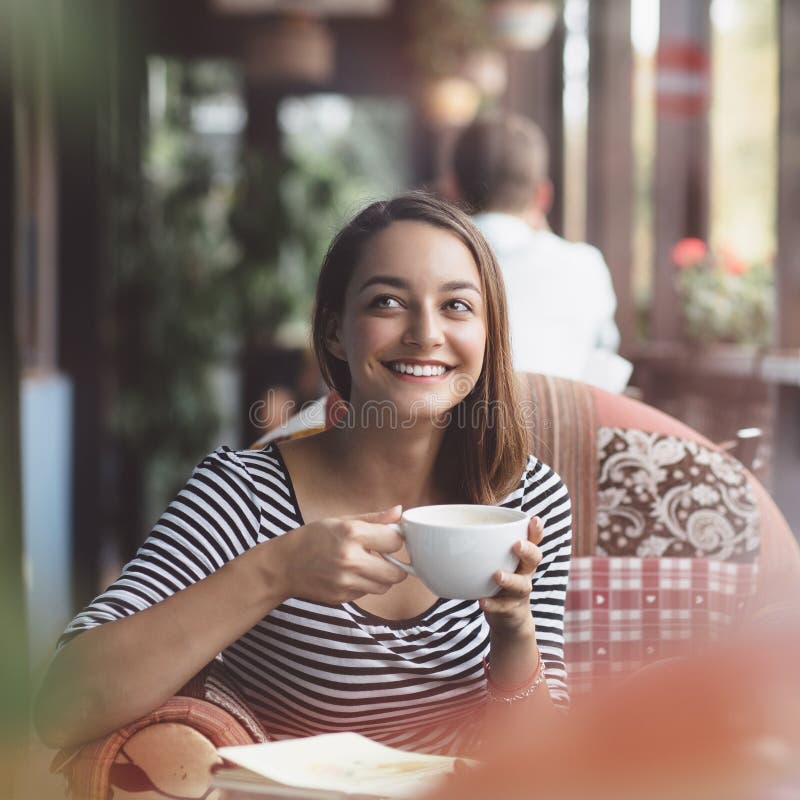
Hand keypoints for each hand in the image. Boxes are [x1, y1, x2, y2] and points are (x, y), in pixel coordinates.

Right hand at [273, 506, 407, 603]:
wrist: (284, 564)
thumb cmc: (313, 538)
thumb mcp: (342, 520)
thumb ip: (374, 518)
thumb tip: (399, 512)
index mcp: (352, 533)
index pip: (395, 541)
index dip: (394, 539)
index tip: (388, 539)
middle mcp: (351, 559)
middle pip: (396, 573)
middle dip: (394, 565)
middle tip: (383, 556)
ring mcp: (346, 581)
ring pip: (384, 587)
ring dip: (381, 577)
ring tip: (365, 565)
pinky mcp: (342, 597)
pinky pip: (367, 593)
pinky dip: (364, 585)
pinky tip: (350, 575)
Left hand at [480, 516, 543, 638]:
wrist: (509, 617)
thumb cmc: (499, 581)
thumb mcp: (497, 561)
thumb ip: (482, 546)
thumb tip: (447, 529)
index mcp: (522, 557)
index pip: (534, 541)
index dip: (536, 531)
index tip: (534, 520)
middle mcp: (525, 572)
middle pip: (534, 559)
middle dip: (528, 550)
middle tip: (516, 544)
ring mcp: (519, 592)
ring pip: (521, 585)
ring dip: (510, 579)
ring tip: (497, 575)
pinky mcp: (510, 609)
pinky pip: (503, 607)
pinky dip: (493, 604)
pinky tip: (482, 601)